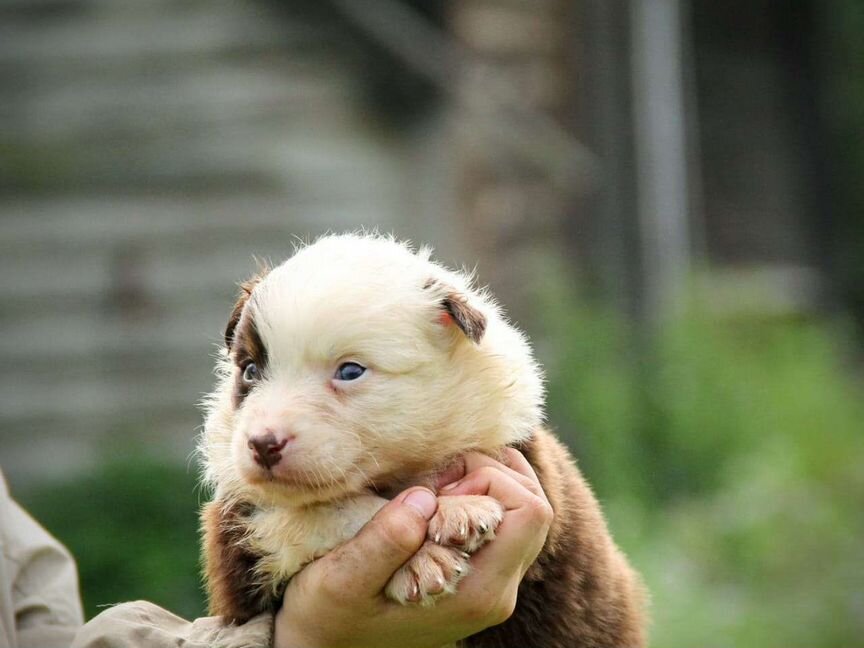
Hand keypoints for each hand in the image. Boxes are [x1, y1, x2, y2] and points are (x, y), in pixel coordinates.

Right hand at [273, 449, 552, 647]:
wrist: (329, 645)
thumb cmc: (330, 614)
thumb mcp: (341, 580)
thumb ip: (384, 542)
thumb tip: (425, 498)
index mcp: (476, 592)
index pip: (529, 512)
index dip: (488, 480)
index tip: (435, 484)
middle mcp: (497, 589)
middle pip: (536, 505)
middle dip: (490, 472)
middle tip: (436, 479)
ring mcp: (494, 582)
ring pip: (526, 507)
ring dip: (487, 479)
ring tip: (436, 485)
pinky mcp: (482, 572)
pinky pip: (506, 517)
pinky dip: (480, 491)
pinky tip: (439, 494)